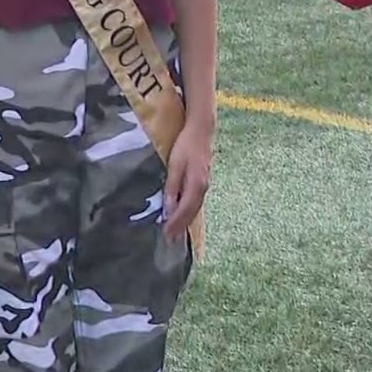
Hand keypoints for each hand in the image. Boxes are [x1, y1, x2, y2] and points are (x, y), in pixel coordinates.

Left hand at [163, 121, 212, 241]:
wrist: (201, 131)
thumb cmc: (186, 145)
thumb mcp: (175, 164)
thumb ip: (172, 186)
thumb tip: (169, 207)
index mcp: (196, 185)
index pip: (185, 210)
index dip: (176, 223)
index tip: (167, 235)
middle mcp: (203, 188)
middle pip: (191, 212)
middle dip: (181, 227)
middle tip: (170, 240)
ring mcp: (205, 185)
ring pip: (195, 209)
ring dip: (185, 221)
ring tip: (175, 233)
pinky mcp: (202, 182)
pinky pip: (196, 202)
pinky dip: (189, 212)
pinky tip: (183, 215)